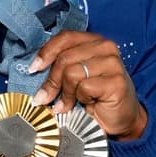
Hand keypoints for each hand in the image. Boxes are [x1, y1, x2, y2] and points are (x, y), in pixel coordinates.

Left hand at [29, 31, 146, 140]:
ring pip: (72, 73)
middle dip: (51, 81)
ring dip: (65, 94)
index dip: (46, 52)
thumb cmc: (96, 97)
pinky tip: (87, 104)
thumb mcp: (76, 76)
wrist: (120, 118)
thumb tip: (35, 69)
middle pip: (65, 58)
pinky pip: (84, 87)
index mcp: (95, 41)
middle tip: (46, 98)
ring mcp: (113, 64)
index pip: (65, 37)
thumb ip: (62, 66)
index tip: (34, 69)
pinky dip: (80, 99)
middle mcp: (106, 47)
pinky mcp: (117, 82)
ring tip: (67, 104)